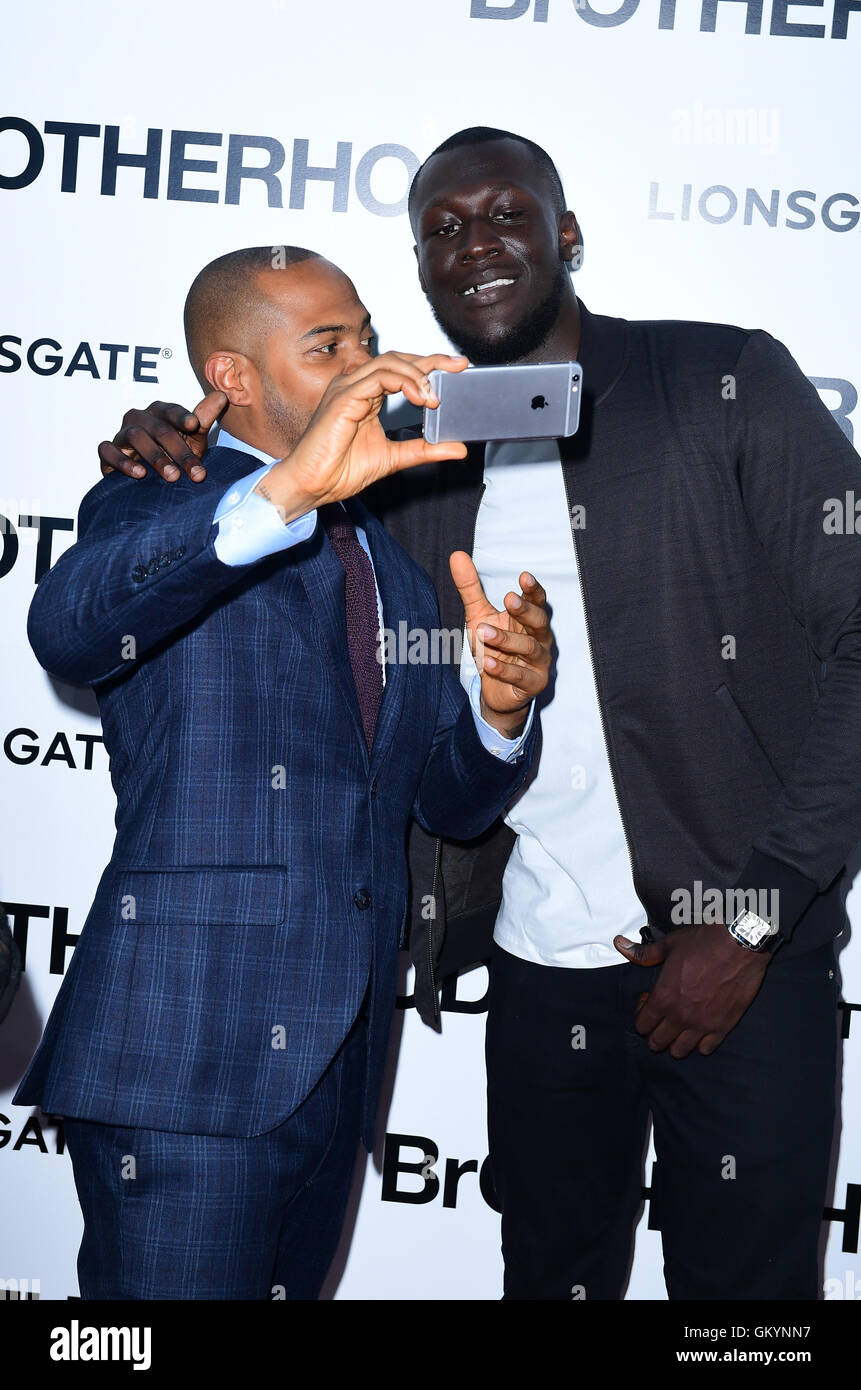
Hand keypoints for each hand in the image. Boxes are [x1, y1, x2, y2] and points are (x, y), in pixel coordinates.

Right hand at [97, 392, 227, 481]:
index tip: (195, 425)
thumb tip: (222, 395)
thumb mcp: (193, 438)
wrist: (151, 480)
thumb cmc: (174, 454)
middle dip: (179, 451)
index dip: (182, 416)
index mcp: (159, 412)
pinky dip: (122, 461)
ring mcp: (122, 434)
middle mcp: (139, 418)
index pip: (170, 410)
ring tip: (172, 476)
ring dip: (155, 457)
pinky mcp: (108, 451)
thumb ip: (204, 418)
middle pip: (158, 428)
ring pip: (135, 436)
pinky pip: (109, 450)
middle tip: (196, 473)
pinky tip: (139, 473)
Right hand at [256, 352, 467, 520]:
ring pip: (389, 363)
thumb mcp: (394, 458)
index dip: (429, 364)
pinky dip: (403, 383)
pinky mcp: (343, 398)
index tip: (456, 367)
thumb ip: (425, 449)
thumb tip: (458, 448)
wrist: (312, 485)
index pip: (401, 368)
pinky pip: (377, 378)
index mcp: (366, 394)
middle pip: (397, 358)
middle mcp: (356, 385)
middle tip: (457, 366)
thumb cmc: (339, 470)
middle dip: (430, 359)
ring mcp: (347, 388)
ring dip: (418, 375)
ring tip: (434, 397)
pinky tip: (419, 398)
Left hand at [449, 552, 551, 738]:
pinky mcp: (533, 684)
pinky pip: (519, 676)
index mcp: (529, 619)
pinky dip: (503, 669)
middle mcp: (540, 638)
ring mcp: (539, 662)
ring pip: (528, 648)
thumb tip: (456, 555)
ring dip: (505, 639)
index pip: (537, 601)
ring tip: (483, 632)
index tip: (524, 576)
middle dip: (525, 610)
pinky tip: (487, 662)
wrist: (497, 691)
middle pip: (539, 621)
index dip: (533, 590)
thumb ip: (471, 588)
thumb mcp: (478, 616)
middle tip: (509, 599)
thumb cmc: (493, 648)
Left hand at [614, 921, 770, 1057]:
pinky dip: (701, 1044)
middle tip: (660, 1022)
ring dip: (676, 1043)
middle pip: (657, 1042)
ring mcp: (702, 1024)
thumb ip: (643, 953)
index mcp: (663, 997)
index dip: (641, 1018)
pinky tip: (701, 1031)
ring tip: (679, 1030)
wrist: (739, 944)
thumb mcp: (669, 945)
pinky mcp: (723, 1026)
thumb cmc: (703, 942)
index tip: (648, 1007)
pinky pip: (706, 1049)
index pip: (641, 1025)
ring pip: (680, 1051)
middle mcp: (680, 1016)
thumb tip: (620, 944)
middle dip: (654, 1034)